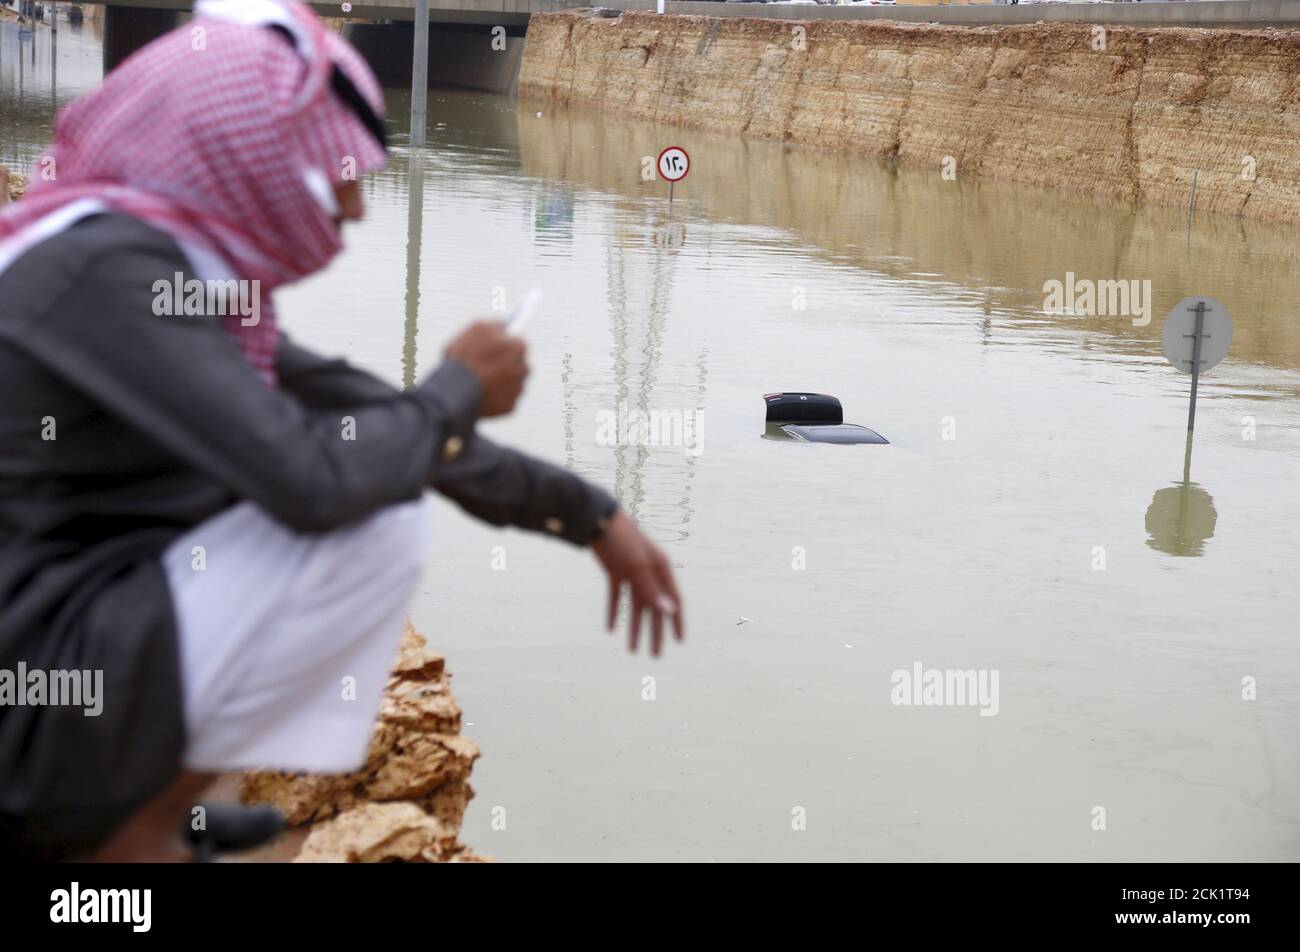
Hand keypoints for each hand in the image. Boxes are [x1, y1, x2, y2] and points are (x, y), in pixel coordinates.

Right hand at [444, 320, 527, 416]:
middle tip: (484, 363)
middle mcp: (524, 368)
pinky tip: (480, 393)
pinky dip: (494, 396)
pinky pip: (503, 399)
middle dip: (503, 362)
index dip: (504, 343)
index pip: (517, 341)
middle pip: (516, 363)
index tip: (497, 345)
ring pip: (510, 382)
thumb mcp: (476, 329)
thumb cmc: (465, 358)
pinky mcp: (510, 407)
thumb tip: (503, 326)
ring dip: (499, 380)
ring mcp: (518, 389)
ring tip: (479, 380)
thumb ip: (494, 325)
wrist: (457, 392)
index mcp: (519, 347)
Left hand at [592, 510, 683, 656]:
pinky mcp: (614, 571)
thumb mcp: (637, 568)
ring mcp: (631, 572)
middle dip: (654, 633)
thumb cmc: (622, 540)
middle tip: (655, 656)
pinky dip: (613, 612)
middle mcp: (649, 572)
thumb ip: (651, 591)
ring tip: (632, 650)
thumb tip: (669, 612)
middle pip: (654, 608)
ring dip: (633, 628)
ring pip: (634, 606)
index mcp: (661, 569)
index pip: (673, 601)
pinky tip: (610, 629)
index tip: (679, 642)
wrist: (597, 520)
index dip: (676, 622)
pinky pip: (616, 597)